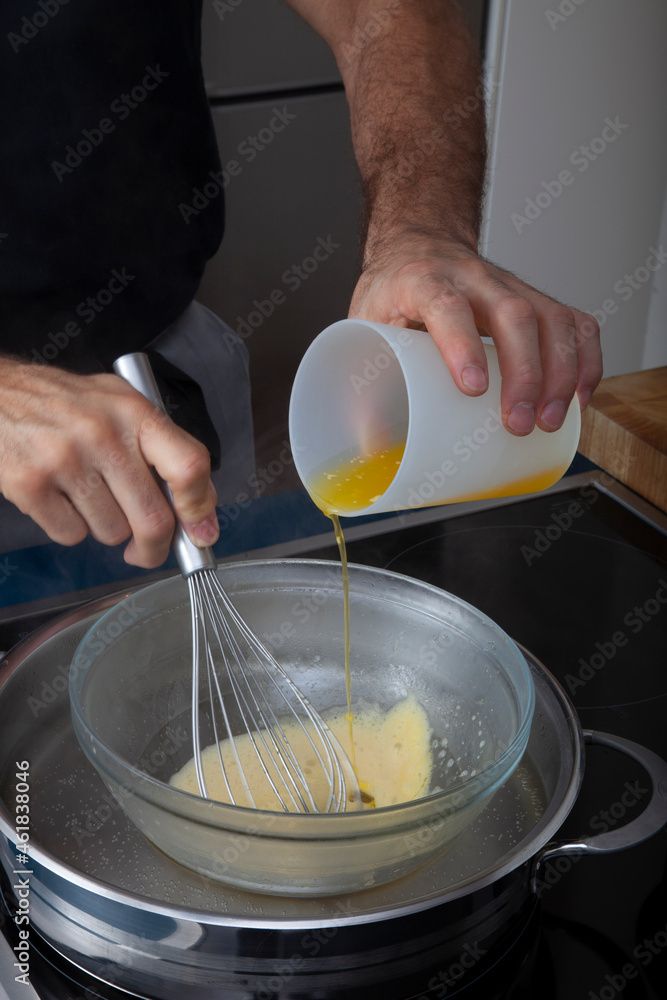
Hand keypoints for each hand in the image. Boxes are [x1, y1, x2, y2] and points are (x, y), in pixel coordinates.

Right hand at [0, 358, 218, 566]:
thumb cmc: (67, 404)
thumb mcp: (123, 406)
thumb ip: (165, 450)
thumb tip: (201, 507)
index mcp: (135, 413)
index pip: (188, 465)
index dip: (199, 509)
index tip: (200, 531)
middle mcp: (103, 435)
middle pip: (153, 518)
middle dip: (154, 547)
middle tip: (146, 550)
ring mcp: (66, 460)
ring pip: (112, 532)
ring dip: (106, 527)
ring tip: (87, 494)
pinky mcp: (31, 485)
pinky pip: (72, 535)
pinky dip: (71, 527)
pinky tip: (62, 497)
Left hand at [349, 236, 602, 434]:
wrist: (419, 246)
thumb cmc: (393, 291)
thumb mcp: (365, 324)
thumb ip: (368, 379)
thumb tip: (371, 442)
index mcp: (422, 280)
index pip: (447, 304)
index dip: (462, 345)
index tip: (472, 388)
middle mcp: (472, 278)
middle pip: (514, 314)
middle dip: (524, 373)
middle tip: (519, 422)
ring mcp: (511, 286)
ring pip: (552, 318)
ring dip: (561, 373)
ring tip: (550, 420)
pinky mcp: (537, 299)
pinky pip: (576, 324)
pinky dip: (585, 362)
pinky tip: (578, 399)